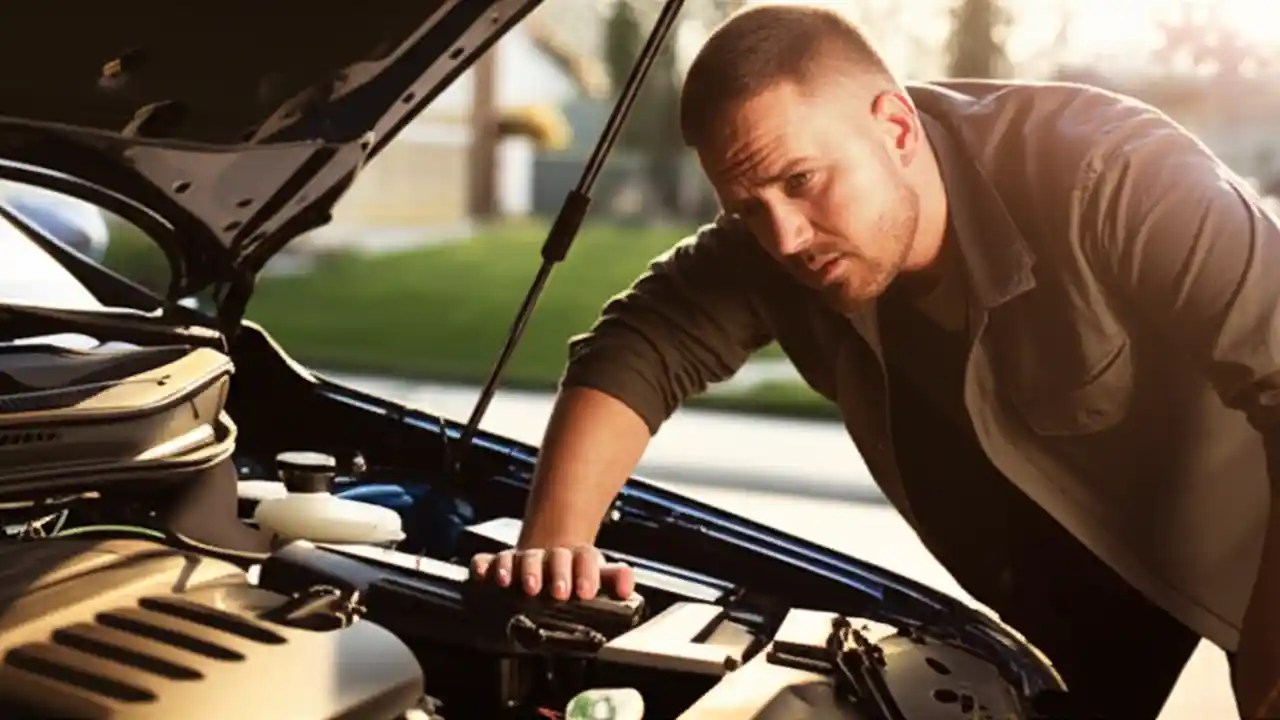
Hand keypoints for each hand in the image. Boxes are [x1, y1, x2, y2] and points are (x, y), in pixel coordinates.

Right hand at [469, 545, 635, 600]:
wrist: (548, 554)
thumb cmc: (574, 573)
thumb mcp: (597, 576)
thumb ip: (614, 578)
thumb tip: (627, 586)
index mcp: (577, 557)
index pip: (586, 558)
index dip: (587, 573)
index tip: (586, 591)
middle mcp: (550, 555)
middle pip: (555, 558)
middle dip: (557, 573)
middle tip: (560, 592)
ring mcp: (524, 558)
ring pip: (524, 558)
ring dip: (525, 569)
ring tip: (527, 586)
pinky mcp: (500, 563)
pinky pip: (489, 560)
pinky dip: (485, 565)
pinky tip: (485, 574)